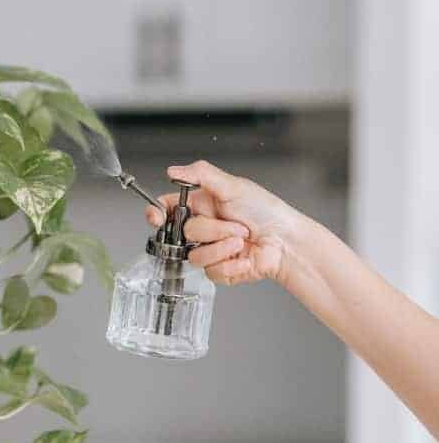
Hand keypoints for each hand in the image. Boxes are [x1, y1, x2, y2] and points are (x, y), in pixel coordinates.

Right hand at [146, 160, 304, 286]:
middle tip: (230, 224)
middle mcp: (203, 228)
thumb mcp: (233, 186)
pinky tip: (244, 255)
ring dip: (222, 246)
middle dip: (209, 230)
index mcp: (201, 205)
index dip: (156, 214)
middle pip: (182, 233)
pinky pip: (210, 271)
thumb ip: (200, 174)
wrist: (285, 242)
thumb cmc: (266, 212)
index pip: (167, 209)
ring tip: (241, 239)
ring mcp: (209, 250)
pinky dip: (231, 262)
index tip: (157, 216)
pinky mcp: (219, 270)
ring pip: (194, 255)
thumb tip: (173, 171)